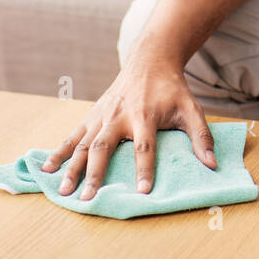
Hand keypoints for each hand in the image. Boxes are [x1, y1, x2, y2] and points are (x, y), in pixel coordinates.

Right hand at [39, 56, 216, 199]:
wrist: (150, 60)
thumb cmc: (172, 89)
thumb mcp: (192, 108)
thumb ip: (201, 136)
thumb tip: (212, 164)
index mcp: (145, 115)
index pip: (145, 147)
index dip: (144, 170)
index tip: (142, 192)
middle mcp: (119, 115)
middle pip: (104, 147)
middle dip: (95, 173)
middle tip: (88, 198)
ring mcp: (103, 115)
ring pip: (83, 143)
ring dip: (72, 168)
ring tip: (63, 191)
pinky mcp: (93, 115)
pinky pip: (73, 135)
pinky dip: (59, 152)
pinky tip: (47, 169)